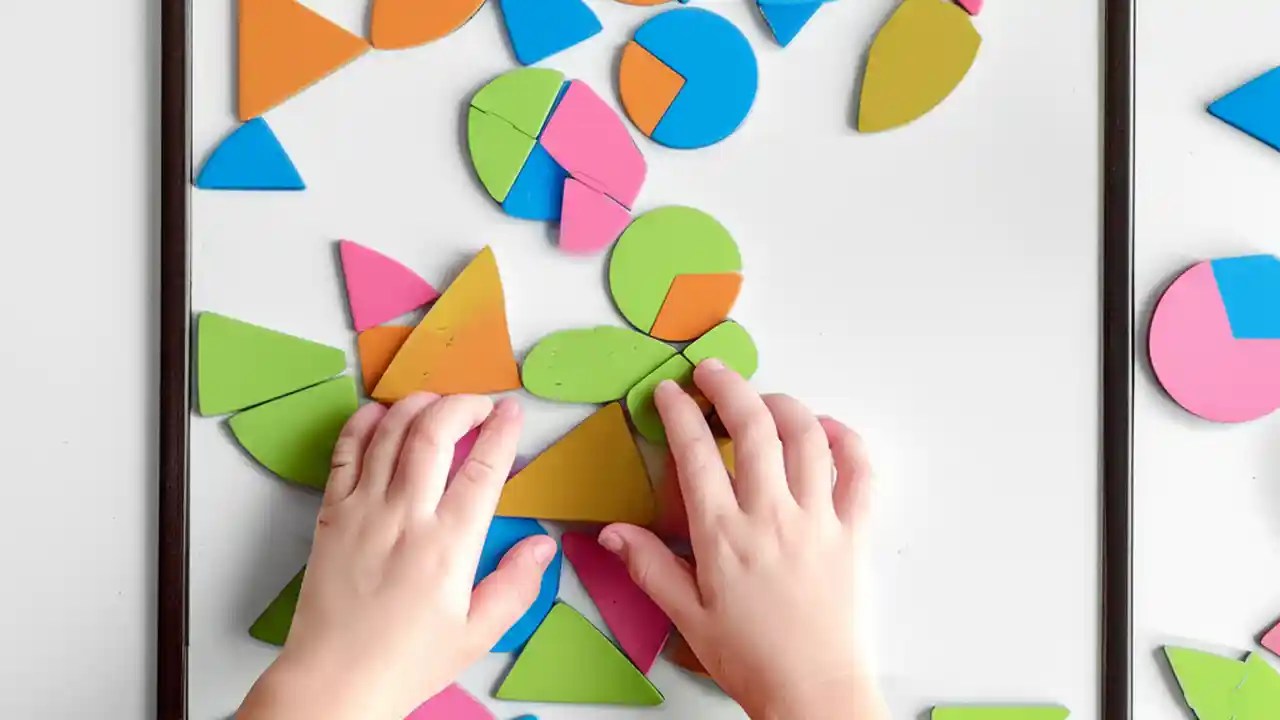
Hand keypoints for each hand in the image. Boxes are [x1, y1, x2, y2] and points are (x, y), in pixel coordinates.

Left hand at [237, 394, 556, 719]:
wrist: (334, 682)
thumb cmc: (403, 663)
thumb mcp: (476, 634)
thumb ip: (514, 586)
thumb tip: (541, 546)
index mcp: (448, 547)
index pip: (483, 469)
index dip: (502, 432)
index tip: (512, 412)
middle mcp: (405, 519)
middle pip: (435, 433)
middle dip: (462, 404)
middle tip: (478, 403)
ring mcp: (363, 512)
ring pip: (391, 433)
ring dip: (416, 405)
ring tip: (436, 401)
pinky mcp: (331, 516)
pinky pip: (346, 454)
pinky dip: (363, 425)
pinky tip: (379, 415)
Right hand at [599, 360, 887, 719]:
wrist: (813, 692)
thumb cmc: (750, 660)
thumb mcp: (686, 616)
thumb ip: (648, 566)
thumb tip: (611, 532)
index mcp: (723, 536)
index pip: (696, 452)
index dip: (679, 412)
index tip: (669, 393)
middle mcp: (771, 517)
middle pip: (753, 426)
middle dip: (728, 386)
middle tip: (711, 371)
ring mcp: (818, 521)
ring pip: (806, 437)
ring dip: (783, 404)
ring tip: (763, 399)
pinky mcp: (854, 532)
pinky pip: (859, 472)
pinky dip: (847, 440)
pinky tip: (827, 430)